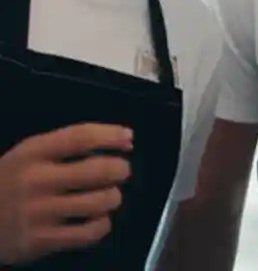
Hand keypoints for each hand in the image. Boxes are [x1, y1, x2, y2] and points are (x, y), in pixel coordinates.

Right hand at [0, 124, 132, 264]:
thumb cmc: (10, 183)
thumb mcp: (28, 156)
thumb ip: (70, 145)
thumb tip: (125, 137)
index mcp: (32, 153)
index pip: (82, 137)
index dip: (112, 135)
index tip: (128, 138)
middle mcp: (37, 180)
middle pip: (100, 170)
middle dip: (121, 169)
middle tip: (120, 172)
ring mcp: (40, 212)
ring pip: (101, 201)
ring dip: (113, 197)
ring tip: (107, 196)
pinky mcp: (42, 240)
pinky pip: (90, 232)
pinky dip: (103, 224)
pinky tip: (97, 219)